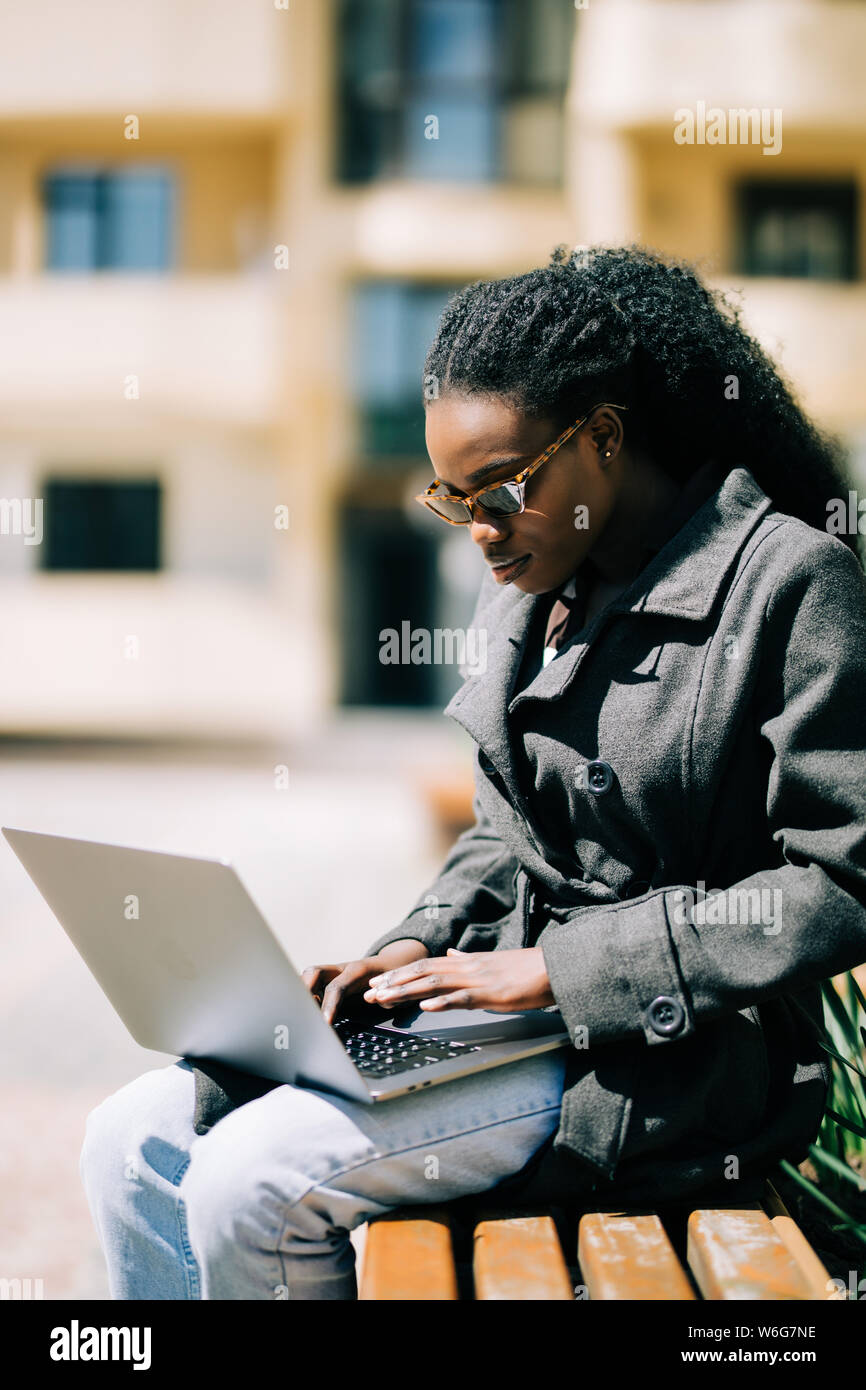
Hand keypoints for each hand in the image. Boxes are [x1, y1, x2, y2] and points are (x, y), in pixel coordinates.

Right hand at [302, 940, 429, 1024]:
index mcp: (358, 970)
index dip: (329, 1005)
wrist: (393, 964)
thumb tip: (373, 999)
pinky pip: (311, 984)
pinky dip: (306, 997)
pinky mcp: (328, 980)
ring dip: (302, 994)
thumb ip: (386, 996)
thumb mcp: (396, 989)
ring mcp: (333, 973)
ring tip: (304, 1016)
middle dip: (304, 992)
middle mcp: (341, 969)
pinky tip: (307, 1014)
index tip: (324, 1023)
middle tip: (304, 1015)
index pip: (337, 987)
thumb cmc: (394, 979)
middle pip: (313, 973)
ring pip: (308, 976)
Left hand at [362, 947, 555, 1013]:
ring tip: (384, 1000)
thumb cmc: (524, 970)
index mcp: (465, 962)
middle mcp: (466, 967)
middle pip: (422, 972)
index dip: (399, 974)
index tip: (377, 983)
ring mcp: (478, 980)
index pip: (425, 966)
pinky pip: (463, 998)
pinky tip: (426, 1008)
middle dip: (393, 984)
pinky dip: (443, 1002)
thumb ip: (468, 960)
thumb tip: (450, 954)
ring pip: (435, 983)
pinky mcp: (492, 994)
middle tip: (368, 994)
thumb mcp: (491, 962)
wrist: (553, 968)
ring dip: (407, 992)